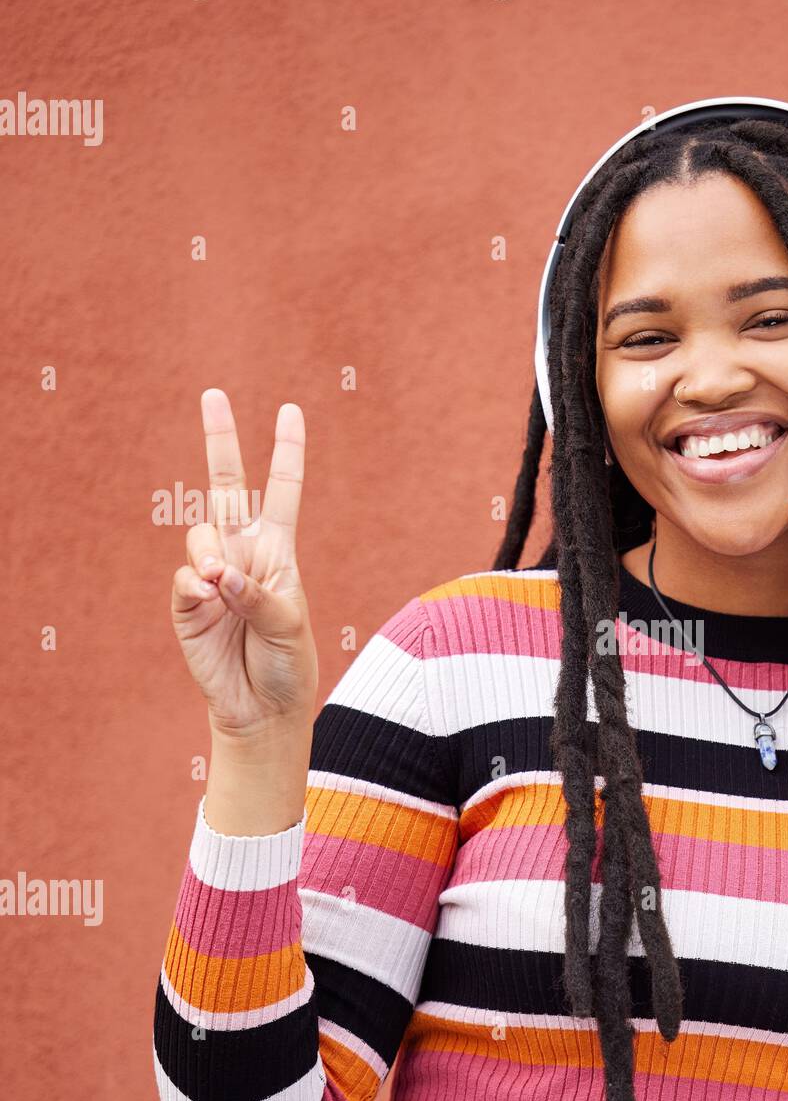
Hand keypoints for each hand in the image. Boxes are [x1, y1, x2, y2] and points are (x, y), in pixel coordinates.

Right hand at [169, 390, 318, 739]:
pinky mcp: (187, 603)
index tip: (290, 410)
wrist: (263, 706)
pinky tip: (208, 600)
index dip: (286, 452)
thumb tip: (216, 573)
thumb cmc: (288, 662)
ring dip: (211, 555)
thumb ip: (257, 594)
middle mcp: (242, 553)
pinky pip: (184, 578)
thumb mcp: (288, 624)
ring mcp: (211, 575)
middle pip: (227, 487)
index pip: (281, 491)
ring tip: (223, 586)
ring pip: (200, 536)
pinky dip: (196, 587)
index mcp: (277, 550)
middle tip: (213, 393)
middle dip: (220, 440)